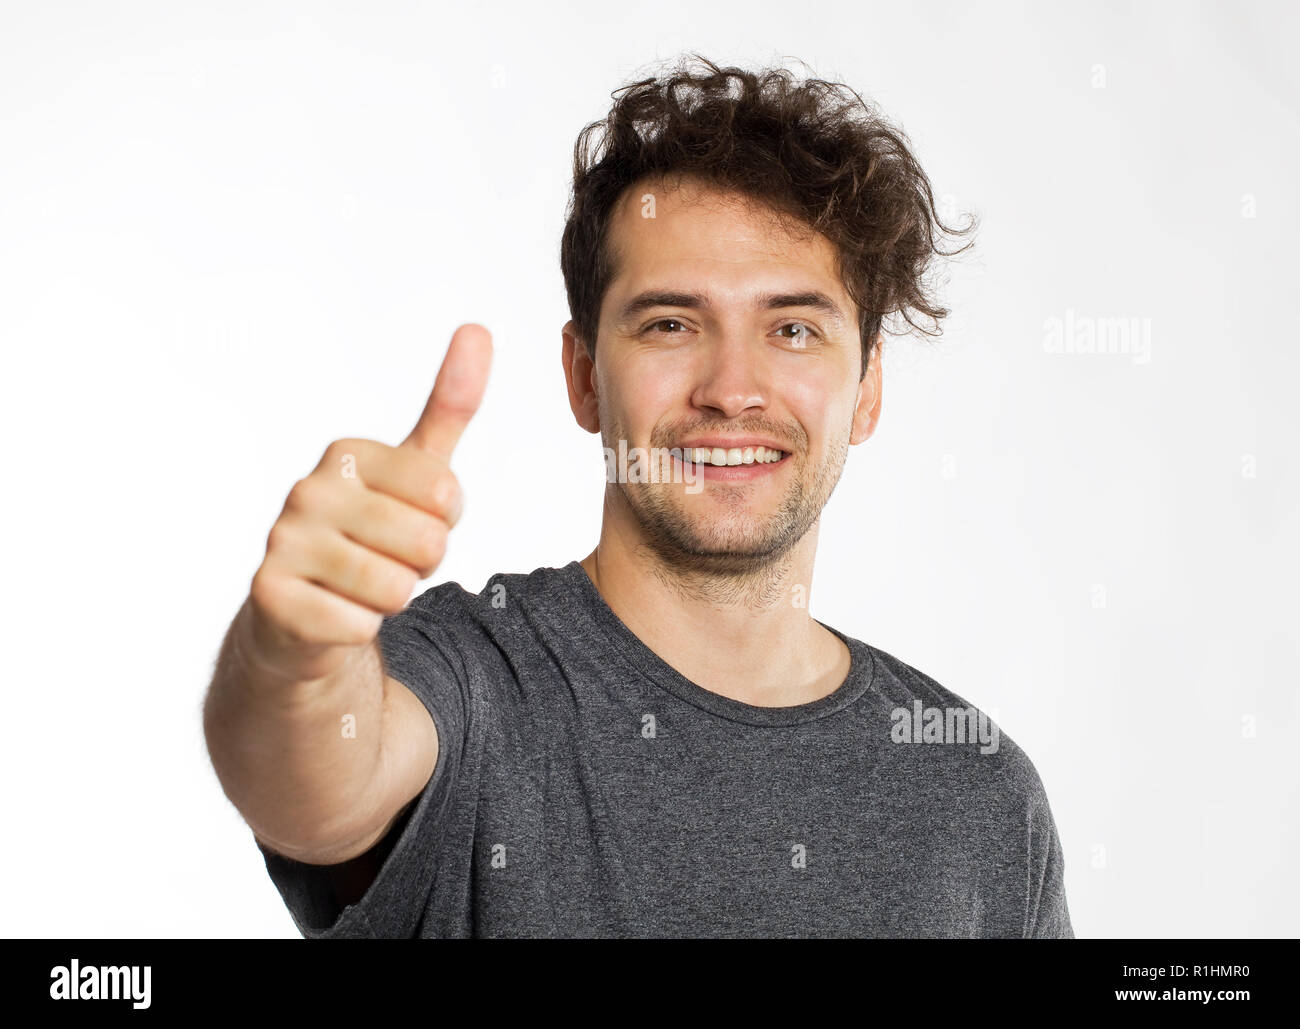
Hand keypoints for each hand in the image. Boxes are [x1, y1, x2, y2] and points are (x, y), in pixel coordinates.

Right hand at [243, 324, 492, 683]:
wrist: (301, 611)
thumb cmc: (369, 534)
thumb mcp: (416, 471)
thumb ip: (450, 406)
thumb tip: (478, 328)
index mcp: (346, 453)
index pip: (447, 496)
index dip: (443, 523)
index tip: (409, 520)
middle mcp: (307, 489)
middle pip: (426, 544)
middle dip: (420, 565)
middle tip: (385, 559)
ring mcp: (282, 542)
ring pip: (395, 589)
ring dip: (391, 600)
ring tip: (361, 585)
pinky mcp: (270, 598)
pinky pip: (359, 626)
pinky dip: (358, 630)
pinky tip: (334, 613)